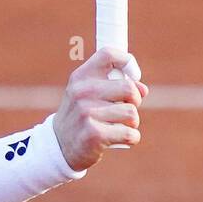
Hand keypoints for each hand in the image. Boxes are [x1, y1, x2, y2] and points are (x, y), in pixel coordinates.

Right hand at [52, 48, 148, 170]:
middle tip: (125, 109)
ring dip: (132, 123)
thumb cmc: (81, 116)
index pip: (108, 54)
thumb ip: (115, 86)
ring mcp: (86, 113)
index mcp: (81, 77)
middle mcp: (82, 92)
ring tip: (118, 126)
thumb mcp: (89, 94)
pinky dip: (131, 138)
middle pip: (129, 88)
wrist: (59, 147)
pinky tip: (118, 140)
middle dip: (135, 100)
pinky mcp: (94, 134)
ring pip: (131, 113)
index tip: (134, 76)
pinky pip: (130, 134)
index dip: (128, 62)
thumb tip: (143, 89)